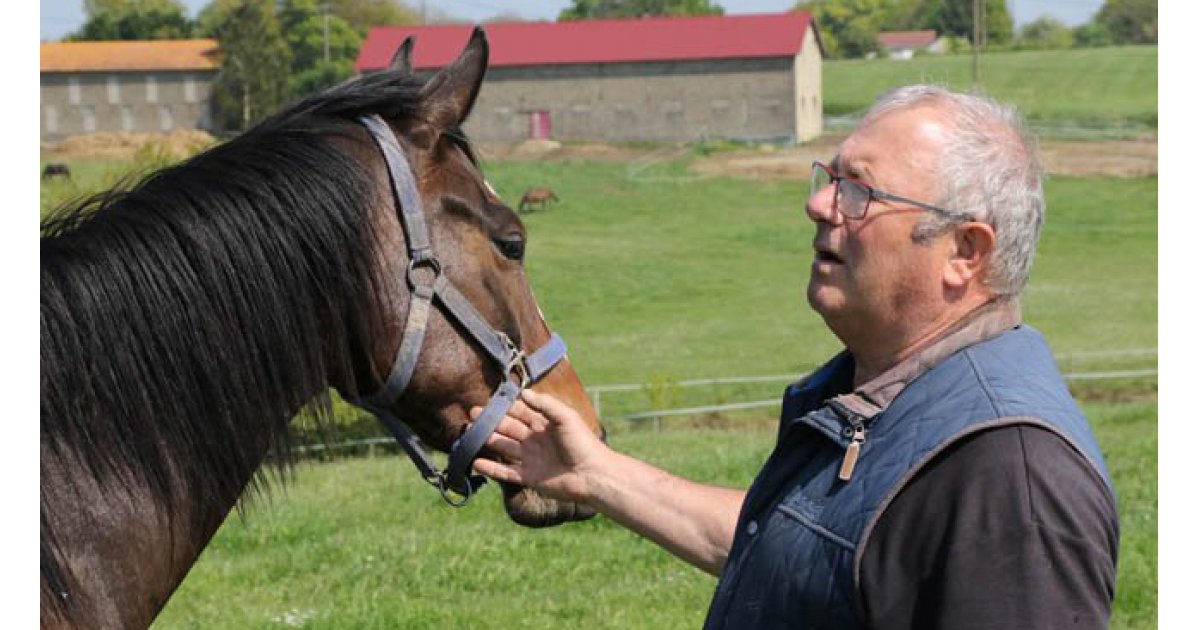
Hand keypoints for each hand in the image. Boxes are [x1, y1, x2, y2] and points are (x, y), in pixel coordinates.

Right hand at [471, 388, 607, 504]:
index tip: (487, 402)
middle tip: (472, 416)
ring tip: (468, 435)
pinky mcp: (529, 477)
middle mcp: (534, 440)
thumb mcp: (565, 417)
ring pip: (503, 448)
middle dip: (490, 422)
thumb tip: (523, 392)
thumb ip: (545, 404)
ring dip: (487, 441)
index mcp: (544, 424)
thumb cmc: (583, 443)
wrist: (592, 475)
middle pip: (507, 429)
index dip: (504, 407)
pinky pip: (505, 471)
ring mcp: (531, 459)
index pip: (519, 412)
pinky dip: (491, 468)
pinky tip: (476, 462)